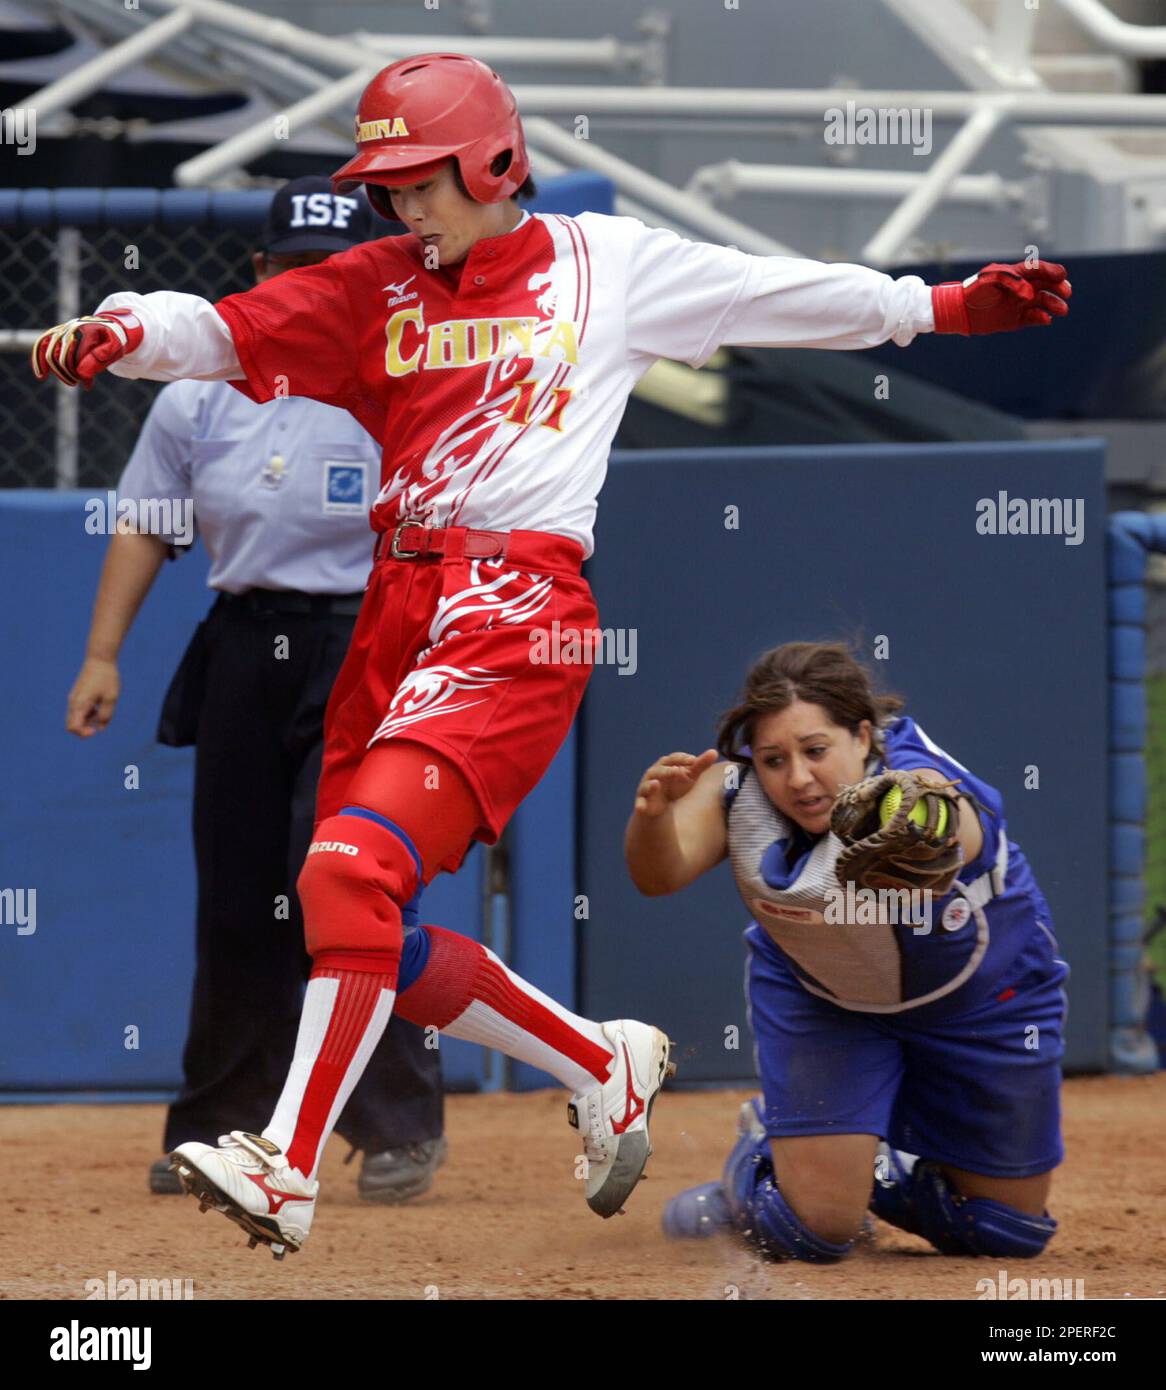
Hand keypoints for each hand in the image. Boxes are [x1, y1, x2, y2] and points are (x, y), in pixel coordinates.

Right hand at [31, 309, 142, 388]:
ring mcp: (62, 328)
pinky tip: (41, 374)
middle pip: (59, 353)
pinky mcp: (57, 332)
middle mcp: (70, 327)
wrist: (112, 325)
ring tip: (52, 378)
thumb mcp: (113, 350)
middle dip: (65, 371)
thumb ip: (98, 361)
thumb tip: (81, 375)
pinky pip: (43, 343)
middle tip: (75, 383)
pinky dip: (39, 357)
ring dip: (51, 366)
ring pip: (46, 346)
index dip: (81, 373)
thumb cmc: (114, 339)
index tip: (87, 384)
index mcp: (87, 330)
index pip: (78, 356)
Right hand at [66, 657, 119, 736]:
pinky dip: (88, 713)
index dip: (83, 733)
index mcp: (79, 704)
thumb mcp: (111, 699)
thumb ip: (106, 715)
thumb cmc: (106, 678)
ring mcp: (74, 698)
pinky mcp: (77, 694)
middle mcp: (73, 702)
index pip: (73, 727)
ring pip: (76, 717)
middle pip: (71, 724)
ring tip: (101, 710)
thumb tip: (100, 728)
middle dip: (84, 729)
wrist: (100, 659)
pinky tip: (99, 705)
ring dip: (87, 720)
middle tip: (99, 723)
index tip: (95, 729)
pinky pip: (79, 709)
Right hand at [633, 749, 717, 816]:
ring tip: (656, 784)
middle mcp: (654, 775)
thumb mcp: (689, 776)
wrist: (659, 807)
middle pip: (660, 771)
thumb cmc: (675, 786)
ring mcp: (647, 789)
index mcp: (665, 765)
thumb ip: (700, 765)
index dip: (682, 759)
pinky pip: (639, 803)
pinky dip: (639, 805)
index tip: (694, 761)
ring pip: (647, 786)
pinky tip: (640, 808)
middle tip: (678, 771)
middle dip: (668, 771)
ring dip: (651, 785)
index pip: (673, 759)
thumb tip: (715, 752)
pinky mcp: (642, 803)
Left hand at [932, 260, 1070, 334]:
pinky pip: (1033, 318)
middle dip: (1058, 288)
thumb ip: (1012, 282)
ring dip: (1054, 304)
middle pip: (1046, 285)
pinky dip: (1041, 318)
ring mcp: (1019, 304)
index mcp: (1016, 274)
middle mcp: (1021, 288)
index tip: (1062, 275)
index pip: (1039, 269)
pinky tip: (1046, 319)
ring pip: (1043, 302)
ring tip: (1062, 310)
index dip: (1052, 271)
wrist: (960, 310)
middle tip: (1067, 293)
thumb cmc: (974, 291)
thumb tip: (1030, 294)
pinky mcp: (1015, 320)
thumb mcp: (991, 279)